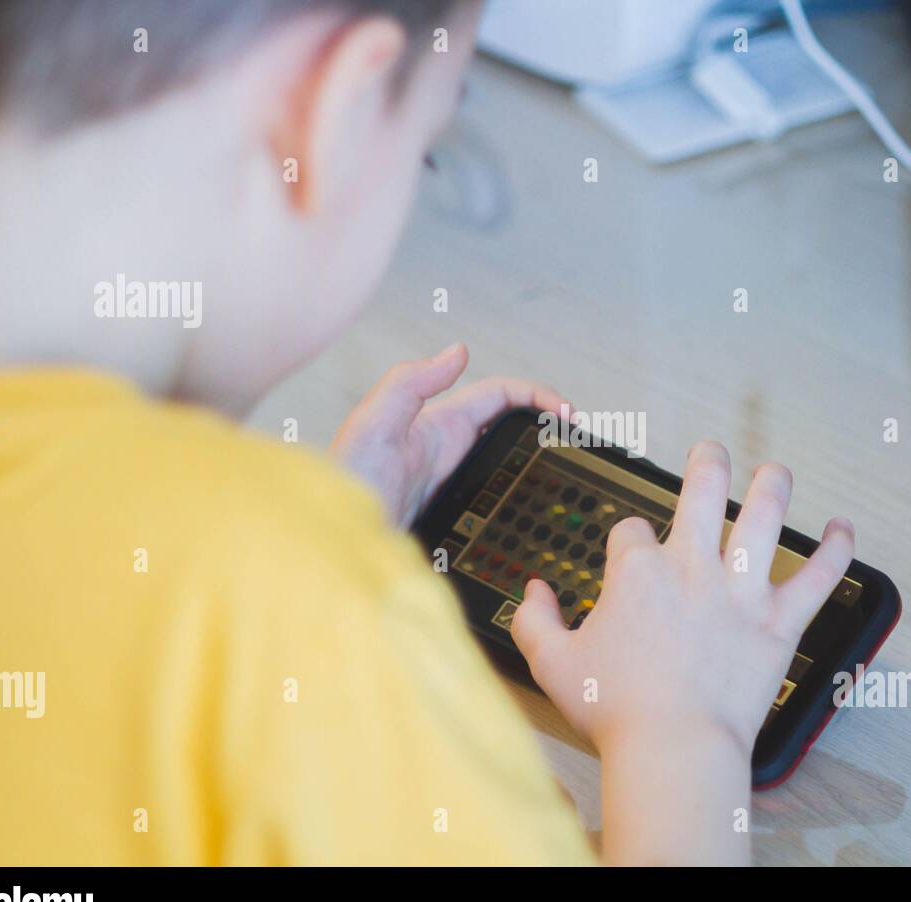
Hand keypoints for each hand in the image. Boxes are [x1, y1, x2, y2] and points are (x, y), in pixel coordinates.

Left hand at [331, 343, 567, 527]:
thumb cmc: (339, 483)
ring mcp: (453, 487)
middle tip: (582, 443)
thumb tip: (458, 350)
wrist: (328, 543)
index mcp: (439, 424)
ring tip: (570, 471)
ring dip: (539, 462)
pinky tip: (535, 514)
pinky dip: (521, 502)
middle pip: (513, 428)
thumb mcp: (373, 421)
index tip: (569, 414)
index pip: (502, 395)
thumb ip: (411, 382)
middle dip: (550, 427)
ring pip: (508, 466)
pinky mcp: (453, 521)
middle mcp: (449, 452)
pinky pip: (496, 506)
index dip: (539, 396)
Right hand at [510, 440, 853, 864]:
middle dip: (706, 464)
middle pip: (703, 490)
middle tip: (711, 453)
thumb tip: (532, 591)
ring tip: (775, 471)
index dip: (630, 540)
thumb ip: (533, 621)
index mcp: (637, 572)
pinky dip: (837, 551)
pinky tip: (846, 529)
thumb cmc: (615, 711)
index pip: (632, 531)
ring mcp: (740, 590)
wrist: (674, 749)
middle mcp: (691, 567)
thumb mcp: (551, 664)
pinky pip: (819, 577)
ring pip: (764, 516)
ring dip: (772, 485)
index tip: (632, 556)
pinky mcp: (779, 621)